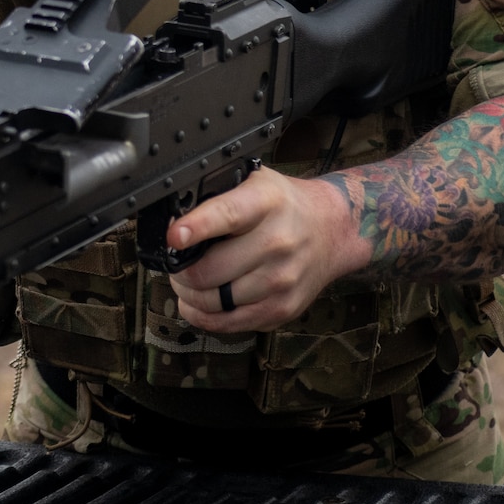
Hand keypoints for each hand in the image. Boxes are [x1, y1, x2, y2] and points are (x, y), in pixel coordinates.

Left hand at [165, 168, 369, 332]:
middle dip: (179, 270)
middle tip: (175, 263)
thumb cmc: (283, 204)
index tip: (174, 236)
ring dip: (188, 294)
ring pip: (213, 302)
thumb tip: (172, 213)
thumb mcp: (254, 181)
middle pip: (210, 271)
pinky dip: (203, 316)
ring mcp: (282, 280)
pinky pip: (228, 323)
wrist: (331, 230)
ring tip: (186, 282)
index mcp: (267, 202)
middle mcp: (278, 242)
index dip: (196, 228)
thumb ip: (217, 193)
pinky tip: (197, 302)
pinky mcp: (282, 308)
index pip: (228, 215)